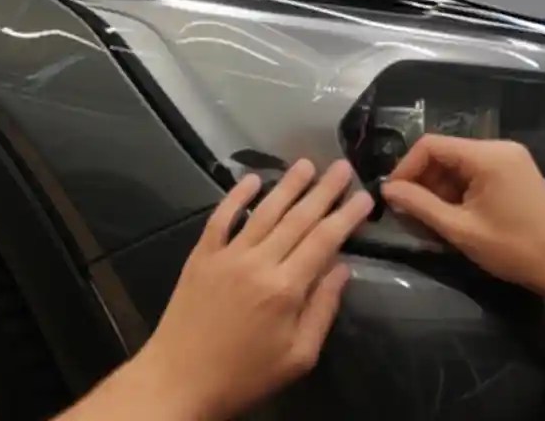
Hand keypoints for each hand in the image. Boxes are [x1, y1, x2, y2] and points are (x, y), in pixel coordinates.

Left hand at [129, 160, 373, 420]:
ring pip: (263, 211)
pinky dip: (236, 196)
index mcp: (286, 288)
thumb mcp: (298, 356)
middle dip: (323, 191)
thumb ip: (322, 310)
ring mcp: (226, 255)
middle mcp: (258, 262)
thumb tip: (342, 270)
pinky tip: (251, 179)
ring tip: (306, 164)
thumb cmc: (245, 376)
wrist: (180, 380)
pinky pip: (221, 218)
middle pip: (297, 219)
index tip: (364, 195)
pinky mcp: (201, 257)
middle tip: (343, 166)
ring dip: (287, 186)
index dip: (346, 216)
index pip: (324, 241)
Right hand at [380, 135, 544, 295]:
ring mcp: (511, 159)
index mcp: (487, 155)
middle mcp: (499, 148)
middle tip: (410, 215)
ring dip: (440, 190)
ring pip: (459, 165)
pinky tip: (455, 218)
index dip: (405, 169)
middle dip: (423, 182)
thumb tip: (389, 190)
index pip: (430, 146)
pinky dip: (459, 192)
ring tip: (431, 221)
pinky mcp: (517, 174)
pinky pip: (476, 174)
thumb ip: (420, 206)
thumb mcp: (460, 230)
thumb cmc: (514, 249)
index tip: (393, 198)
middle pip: (445, 153)